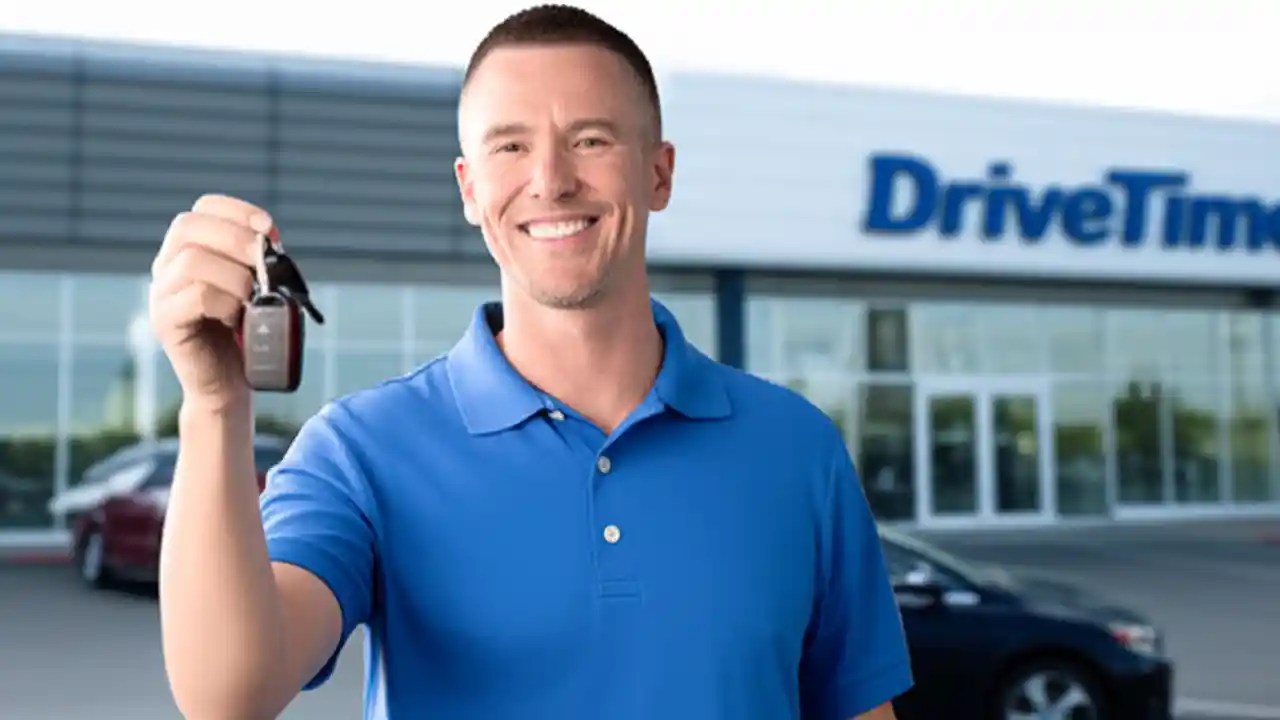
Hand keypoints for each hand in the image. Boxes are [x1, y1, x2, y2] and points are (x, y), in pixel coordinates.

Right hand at [148, 194, 273, 410]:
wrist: (230, 381)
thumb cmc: (247, 331)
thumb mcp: (258, 286)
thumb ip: (260, 259)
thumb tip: (269, 234)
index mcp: (191, 248)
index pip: (204, 208)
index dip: (236, 210)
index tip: (268, 227)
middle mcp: (168, 264)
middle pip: (188, 226)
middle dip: (235, 238)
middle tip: (263, 263)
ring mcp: (161, 292)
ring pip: (192, 261)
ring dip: (234, 276)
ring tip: (251, 298)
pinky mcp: (165, 322)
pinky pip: (196, 297)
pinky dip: (226, 302)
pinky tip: (236, 317)